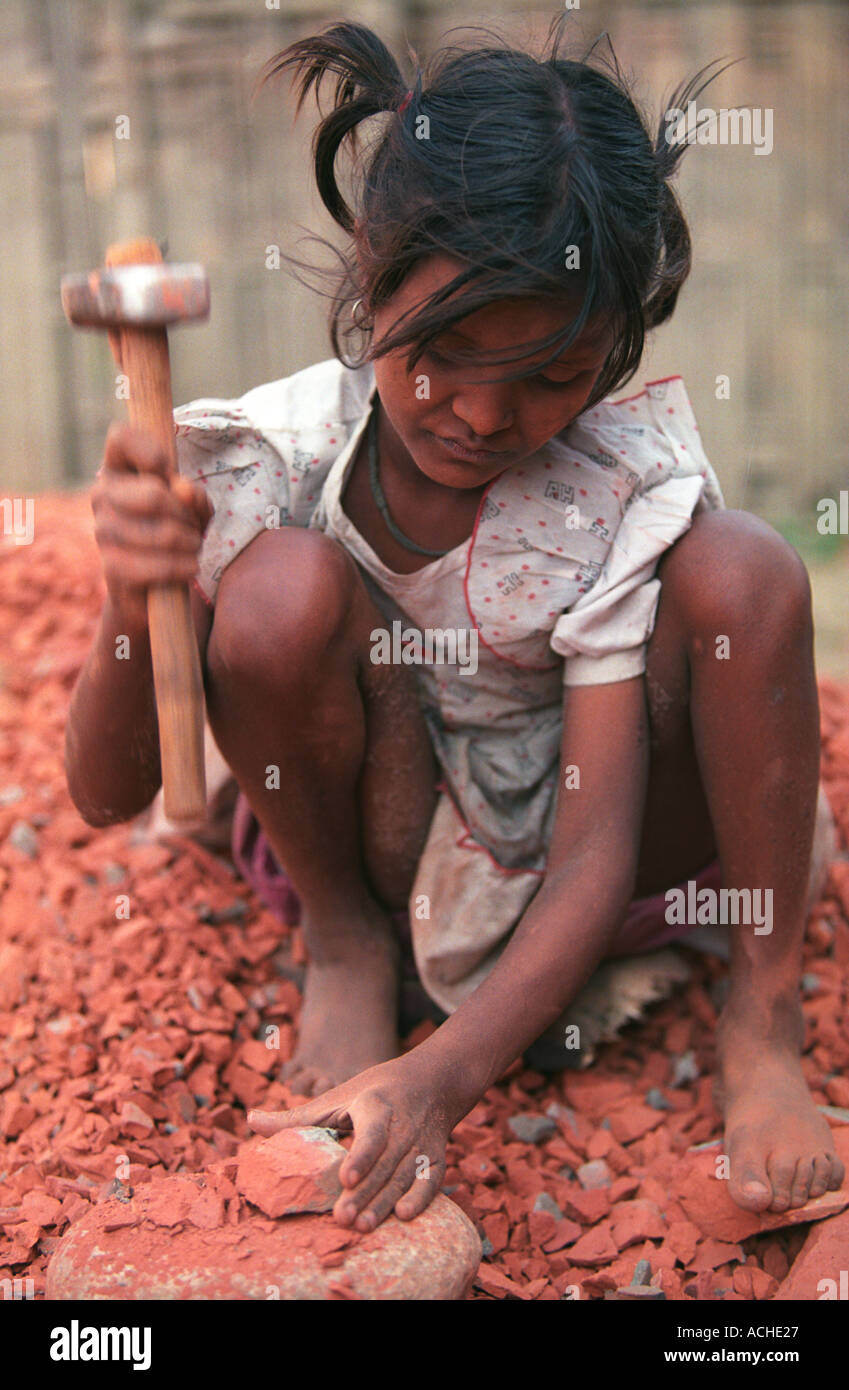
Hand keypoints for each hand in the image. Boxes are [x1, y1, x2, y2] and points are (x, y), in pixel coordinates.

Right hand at [91, 421, 213, 631]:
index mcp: (118, 469)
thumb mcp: (195, 510)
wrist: (156, 586)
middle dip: (187, 516)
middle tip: (192, 528)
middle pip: (155, 494)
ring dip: (191, 545)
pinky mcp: (111, 567)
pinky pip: (159, 565)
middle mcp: (102, 495)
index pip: (120, 436)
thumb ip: (194, 495)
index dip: (150, 451)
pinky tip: (187, 568)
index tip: (167, 472)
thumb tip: (182, 489)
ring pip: (164, 533)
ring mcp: (102, 531)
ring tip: (191, 549)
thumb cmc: (177, 533)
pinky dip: (183, 568)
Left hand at [248, 1055, 456, 1232]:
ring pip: (403, 1177)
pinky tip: (403, 1216)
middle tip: (342, 1219)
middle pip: (384, 1164)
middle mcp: (402, 1125)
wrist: (432, 1081)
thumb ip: (298, 1116)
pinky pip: (430, 1180)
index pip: (371, 1134)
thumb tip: (252, 1121)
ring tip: (362, 1226)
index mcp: (376, 1106)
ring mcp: (421, 1143)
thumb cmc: (375, 1091)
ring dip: (385, 1202)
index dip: (361, 1157)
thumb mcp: (338, 1096)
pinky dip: (421, 1197)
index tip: (345, 1179)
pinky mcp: (434, 1157)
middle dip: (365, 1193)